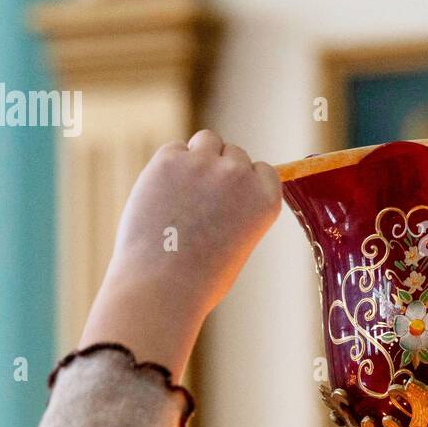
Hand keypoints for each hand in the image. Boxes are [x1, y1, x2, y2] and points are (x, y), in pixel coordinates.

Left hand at [79, 129, 281, 376]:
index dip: (244, 182)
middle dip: (219, 170)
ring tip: (181, 191)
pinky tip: (161, 194)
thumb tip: (219, 187)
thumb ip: (238, 210)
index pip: (262, 169)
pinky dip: (168, 166)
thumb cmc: (199, 279)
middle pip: (234, 153)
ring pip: (207, 140)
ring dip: (198, 157)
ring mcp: (204, 164)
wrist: (161, 287)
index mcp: (265, 200)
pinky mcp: (169, 160)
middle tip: (198, 202)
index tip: (229, 199)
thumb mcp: (239, 244)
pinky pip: (174, 149)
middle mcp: (240, 175)